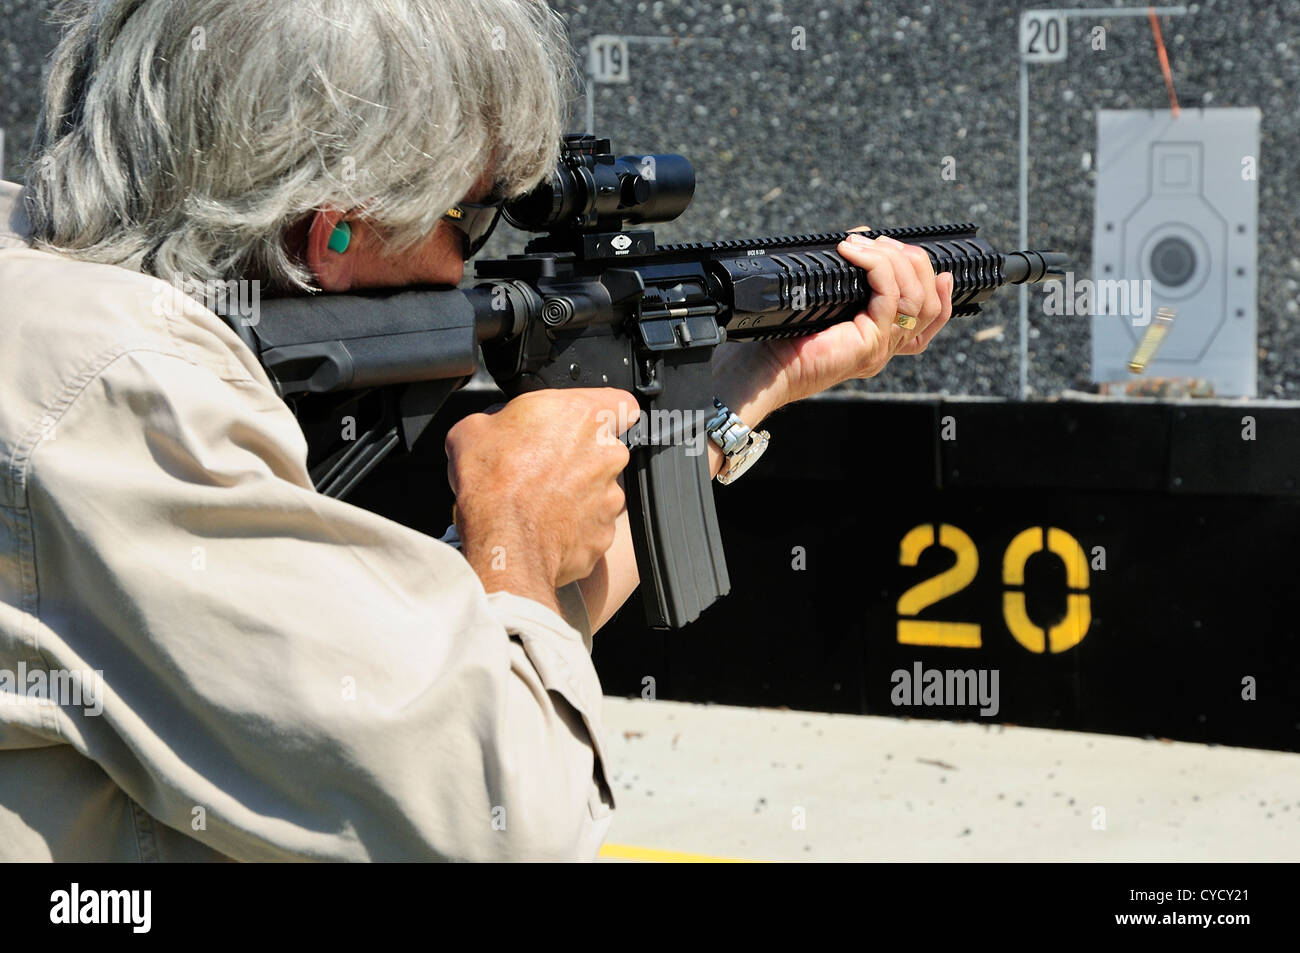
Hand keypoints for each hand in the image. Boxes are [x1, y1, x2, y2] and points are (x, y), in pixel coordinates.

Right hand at [446, 388, 637, 611]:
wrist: (503, 543)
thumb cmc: (492, 484)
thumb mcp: (474, 428)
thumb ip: (499, 418)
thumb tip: (495, 425)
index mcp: (583, 416)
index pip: (622, 403)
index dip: (605, 413)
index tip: (586, 423)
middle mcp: (607, 454)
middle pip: (606, 450)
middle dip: (581, 458)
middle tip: (544, 467)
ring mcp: (610, 497)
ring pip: (601, 490)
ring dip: (578, 494)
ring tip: (540, 502)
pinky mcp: (604, 533)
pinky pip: (592, 526)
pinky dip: (574, 527)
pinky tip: (545, 528)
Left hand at [746, 227, 954, 407]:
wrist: (756, 370)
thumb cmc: (775, 340)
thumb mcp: (818, 302)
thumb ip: (843, 279)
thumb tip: (858, 240)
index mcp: (875, 342)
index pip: (927, 324)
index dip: (941, 296)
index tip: (940, 269)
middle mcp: (883, 349)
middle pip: (929, 306)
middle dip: (915, 264)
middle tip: (884, 242)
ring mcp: (879, 349)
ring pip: (916, 299)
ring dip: (895, 260)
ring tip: (864, 244)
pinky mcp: (868, 344)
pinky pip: (890, 296)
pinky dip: (876, 266)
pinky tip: (853, 251)